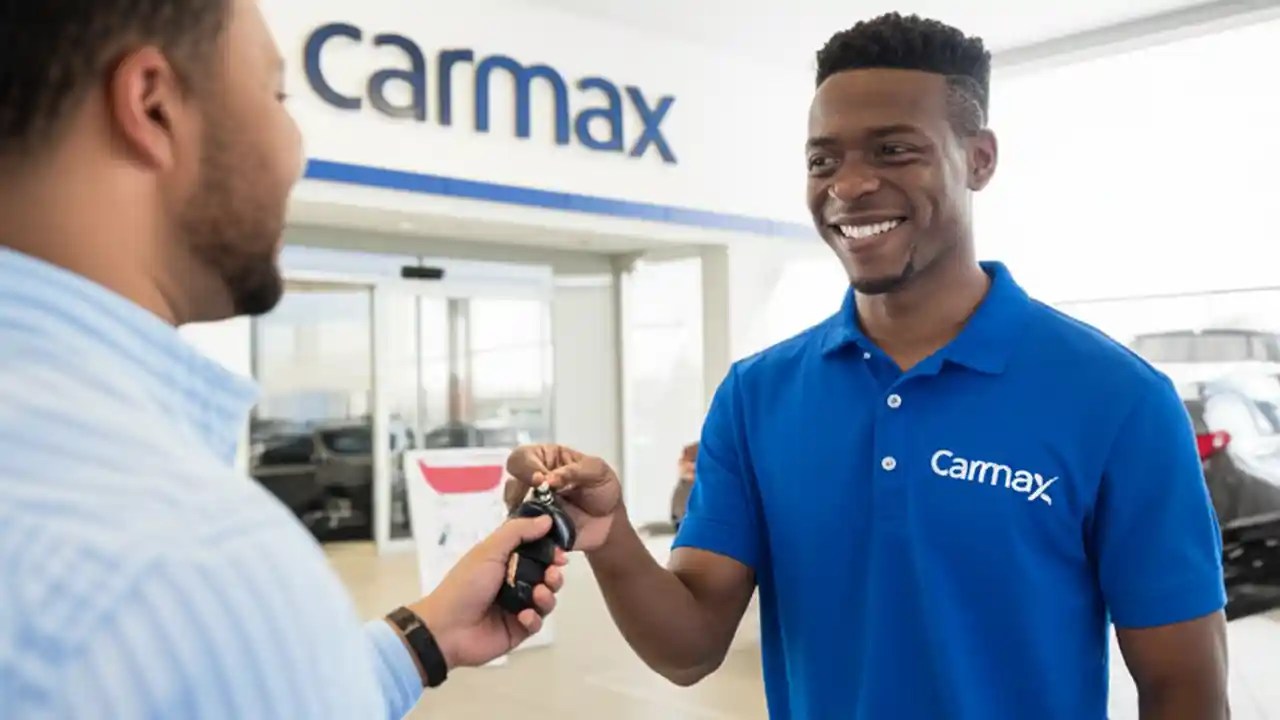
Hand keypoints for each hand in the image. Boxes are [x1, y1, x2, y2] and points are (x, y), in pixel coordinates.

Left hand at [406, 515, 566, 669]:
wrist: (447, 629)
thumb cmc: (465, 585)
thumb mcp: (489, 550)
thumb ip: (518, 532)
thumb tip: (546, 520)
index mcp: (505, 561)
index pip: (536, 551)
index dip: (551, 551)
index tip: (560, 553)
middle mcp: (514, 582)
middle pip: (547, 575)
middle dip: (554, 574)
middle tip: (552, 574)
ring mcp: (518, 606)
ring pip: (546, 599)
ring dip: (547, 596)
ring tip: (538, 595)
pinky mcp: (519, 629)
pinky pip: (537, 622)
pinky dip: (534, 618)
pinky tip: (523, 616)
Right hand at [506, 444, 622, 551]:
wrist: (610, 522)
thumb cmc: (602, 489)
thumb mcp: (597, 471)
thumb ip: (573, 471)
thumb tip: (547, 480)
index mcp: (545, 458)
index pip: (522, 457)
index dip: (527, 467)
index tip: (541, 480)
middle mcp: (532, 480)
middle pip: (511, 479)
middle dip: (520, 489)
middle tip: (540, 497)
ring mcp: (530, 503)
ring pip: (511, 505)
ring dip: (522, 510)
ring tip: (541, 516)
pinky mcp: (532, 526)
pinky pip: (519, 528)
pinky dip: (525, 529)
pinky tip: (540, 530)